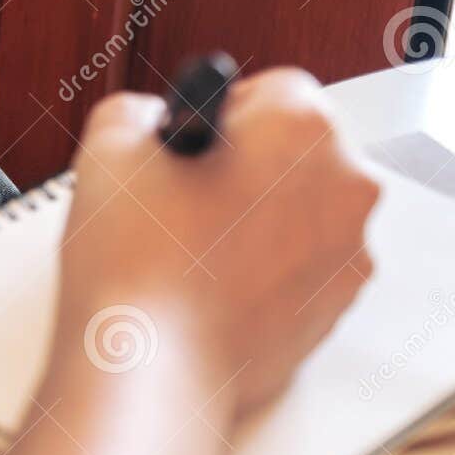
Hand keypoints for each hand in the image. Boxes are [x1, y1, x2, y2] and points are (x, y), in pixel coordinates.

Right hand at [54, 67, 380, 417]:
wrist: (149, 365)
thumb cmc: (137, 265)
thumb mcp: (108, 146)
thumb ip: (136, 111)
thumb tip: (150, 122)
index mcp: (303, 129)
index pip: (271, 89)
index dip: (215, 115)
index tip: (187, 144)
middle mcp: (344, 188)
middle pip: (294, 153)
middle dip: (242, 167)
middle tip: (179, 197)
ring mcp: (345, 255)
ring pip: (297, 213)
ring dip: (252, 220)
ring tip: (183, 247)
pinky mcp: (331, 310)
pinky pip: (296, 270)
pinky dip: (259, 272)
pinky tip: (203, 284)